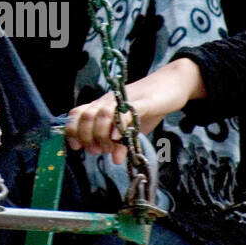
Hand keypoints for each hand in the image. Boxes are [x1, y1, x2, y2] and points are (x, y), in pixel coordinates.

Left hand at [65, 59, 205, 164]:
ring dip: (102, 135)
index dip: (72, 131)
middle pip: (86, 116)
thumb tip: (115, 160)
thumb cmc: (148, 107)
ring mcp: (125, 101)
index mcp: (102, 106)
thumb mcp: (132, 129)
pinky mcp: (143, 102)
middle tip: (98, 150)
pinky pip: (126, 112)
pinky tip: (119, 137)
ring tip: (111, 147)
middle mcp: (109, 101)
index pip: (76, 114)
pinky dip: (118, 126)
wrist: (172, 84)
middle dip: (87, 137)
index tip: (78, 147)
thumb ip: (121, 142)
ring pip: (101, 114)